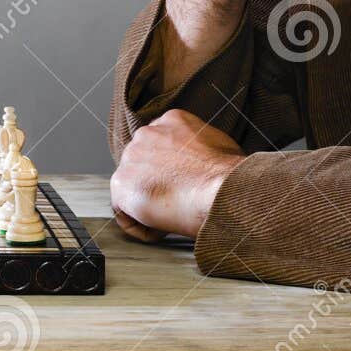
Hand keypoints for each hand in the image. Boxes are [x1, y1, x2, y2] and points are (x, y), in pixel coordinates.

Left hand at [110, 108, 246, 238]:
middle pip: (143, 165)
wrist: (219, 190)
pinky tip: (162, 229)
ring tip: (174, 217)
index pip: (160, 146)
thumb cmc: (229, 175)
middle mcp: (146, 134)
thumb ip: (204, 147)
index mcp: (171, 121)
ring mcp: (130, 158)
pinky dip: (142, 226)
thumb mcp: (222, 146)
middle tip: (178, 203)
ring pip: (133, 188)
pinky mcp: (121, 184)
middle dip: (158, 186)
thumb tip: (206, 162)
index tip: (184, 186)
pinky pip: (124, 212)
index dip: (172, 171)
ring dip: (150, 206)